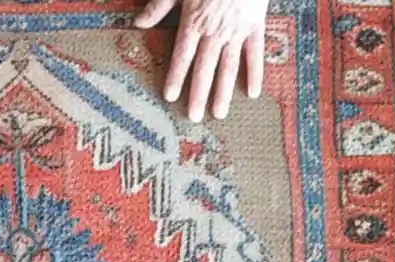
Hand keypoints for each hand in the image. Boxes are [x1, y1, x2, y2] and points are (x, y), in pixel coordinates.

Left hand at [135, 0, 269, 121]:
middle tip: (193, 117)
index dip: (175, 77)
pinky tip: (252, 93)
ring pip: (229, 67)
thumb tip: (138, 24)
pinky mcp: (256, 25)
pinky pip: (256, 54)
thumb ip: (159, 6)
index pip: (182, 56)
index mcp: (194, 21)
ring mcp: (237, 30)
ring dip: (223, 92)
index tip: (170, 97)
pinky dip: (255, 74)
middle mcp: (215, 31)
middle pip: (205, 68)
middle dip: (199, 94)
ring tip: (219, 114)